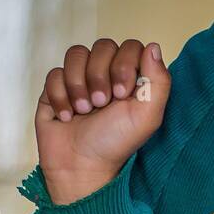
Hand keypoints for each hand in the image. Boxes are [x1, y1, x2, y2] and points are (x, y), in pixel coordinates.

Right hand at [35, 38, 170, 205]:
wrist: (80, 167)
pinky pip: (54, 73)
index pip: (129, 46)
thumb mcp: (148, 117)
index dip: (124, 64)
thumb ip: (159, 81)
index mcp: (130, 78)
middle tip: (101, 105)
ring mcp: (79, 80)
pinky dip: (60, 96)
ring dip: (79, 85)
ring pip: (76, 54)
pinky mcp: (56, 89)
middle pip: (102, 45)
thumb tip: (153, 46)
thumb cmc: (115, 145)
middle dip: (100, 76)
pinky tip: (66, 117)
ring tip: (83, 112)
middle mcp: (105, 75)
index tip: (122, 94)